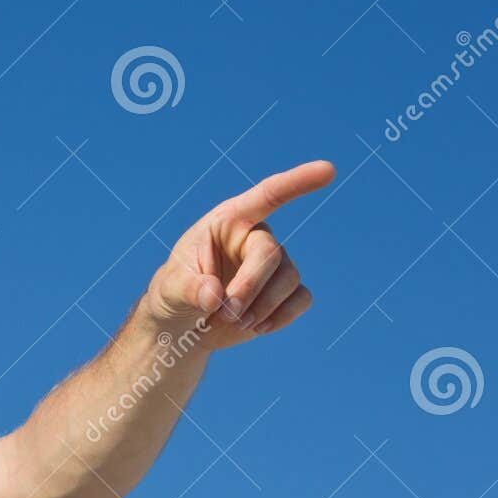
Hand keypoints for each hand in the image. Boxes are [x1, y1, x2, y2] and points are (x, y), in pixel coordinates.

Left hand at [145, 159, 333, 348]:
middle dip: (249, 286)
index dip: (297, 182)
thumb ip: (190, 288)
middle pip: (270, 254)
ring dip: (262, 306)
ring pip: (288, 279)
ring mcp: (275, 264)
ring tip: (233, 323)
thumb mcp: (170, 288)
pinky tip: (257, 328)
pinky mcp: (285, 292)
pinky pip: (301, 299)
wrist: (184, 323)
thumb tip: (214, 296)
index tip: (328, 170)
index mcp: (229, 221)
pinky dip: (281, 317)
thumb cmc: (174, 293)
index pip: (267, 195)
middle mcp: (256, 237)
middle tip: (225, 312)